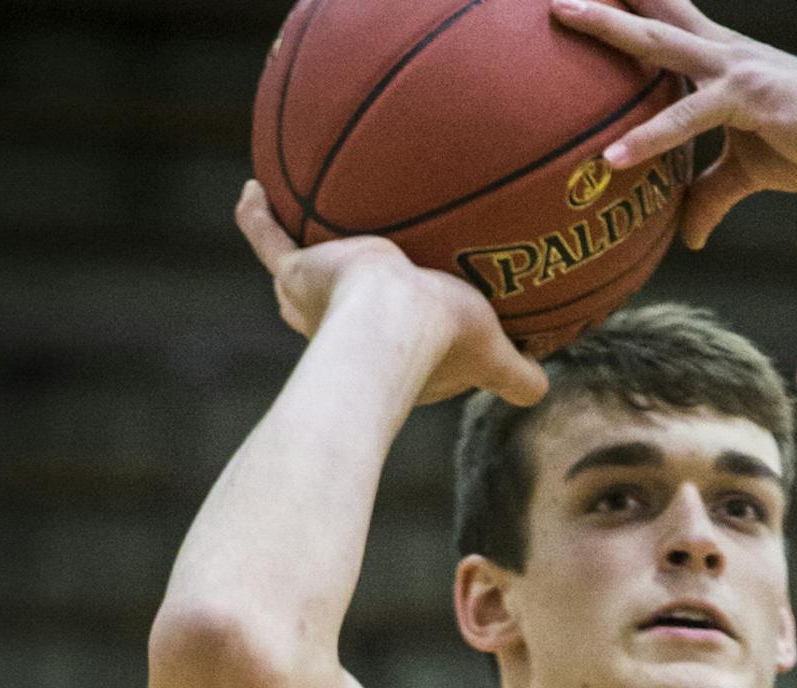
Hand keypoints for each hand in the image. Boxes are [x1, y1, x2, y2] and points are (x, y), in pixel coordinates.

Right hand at [235, 181, 547, 407]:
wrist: (394, 322)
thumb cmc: (443, 342)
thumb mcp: (492, 357)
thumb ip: (517, 376)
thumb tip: (543, 390)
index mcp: (387, 352)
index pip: (388, 341)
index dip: (399, 333)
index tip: (409, 315)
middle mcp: (342, 329)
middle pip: (330, 314)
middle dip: (333, 299)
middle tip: (341, 271)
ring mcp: (313, 301)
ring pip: (294, 278)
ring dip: (290, 256)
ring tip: (287, 226)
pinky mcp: (296, 273)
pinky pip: (267, 238)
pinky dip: (257, 216)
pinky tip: (253, 189)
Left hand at [548, 0, 796, 248]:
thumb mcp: (747, 172)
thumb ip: (708, 195)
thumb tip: (685, 237)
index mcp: (717, 58)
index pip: (661, 18)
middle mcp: (721, 51)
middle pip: (650, 10)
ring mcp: (734, 68)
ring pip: (660, 40)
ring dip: (611, 27)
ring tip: (562, 15)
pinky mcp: (749, 99)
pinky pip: (689, 118)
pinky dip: (649, 139)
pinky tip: (613, 160)